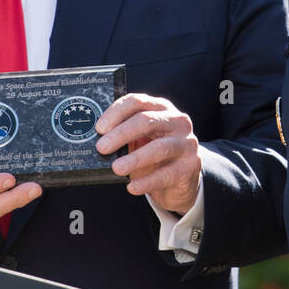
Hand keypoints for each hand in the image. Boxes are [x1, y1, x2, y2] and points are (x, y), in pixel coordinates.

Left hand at [95, 94, 201, 213]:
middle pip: (147, 121)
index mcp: (161, 108)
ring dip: (134, 159)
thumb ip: (123, 135)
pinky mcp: (192, 166)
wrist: (181, 180)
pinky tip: (132, 187)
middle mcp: (177, 121)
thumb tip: (96, 141)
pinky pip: (167, 174)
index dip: (117, 113)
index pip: (137, 102)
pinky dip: (147, 181)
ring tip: (116, 168)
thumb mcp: (140, 140)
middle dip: (121, 134)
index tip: (100, 128)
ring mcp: (187, 143)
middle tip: (102, 147)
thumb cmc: (154, 156)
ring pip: (159, 147)